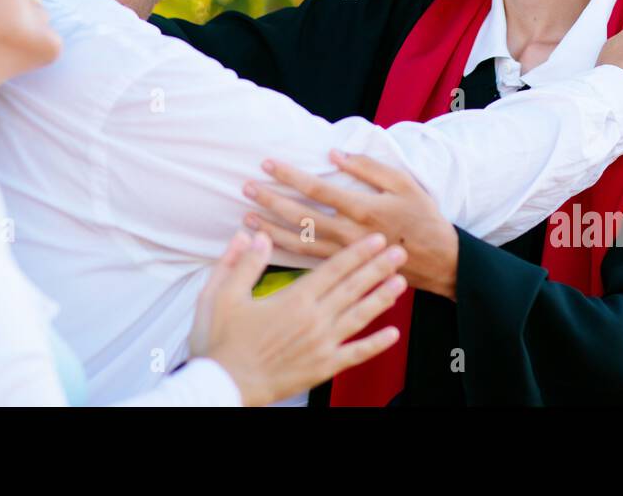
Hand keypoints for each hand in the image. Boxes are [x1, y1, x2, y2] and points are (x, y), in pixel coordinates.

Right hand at [187, 229, 407, 406]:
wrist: (224, 387)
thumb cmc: (220, 342)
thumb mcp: (221, 295)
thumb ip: (241, 263)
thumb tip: (256, 236)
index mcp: (294, 299)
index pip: (334, 269)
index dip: (357, 252)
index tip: (376, 239)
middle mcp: (314, 319)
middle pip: (353, 288)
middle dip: (379, 268)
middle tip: (401, 251)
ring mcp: (322, 345)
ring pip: (360, 316)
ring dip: (382, 298)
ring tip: (402, 283)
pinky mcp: (323, 368)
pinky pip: (356, 354)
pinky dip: (376, 344)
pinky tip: (393, 334)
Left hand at [242, 150, 459, 299]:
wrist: (439, 260)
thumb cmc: (422, 216)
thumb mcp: (404, 183)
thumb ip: (368, 167)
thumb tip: (335, 153)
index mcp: (363, 208)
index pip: (317, 190)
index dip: (290, 176)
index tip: (267, 164)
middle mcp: (349, 233)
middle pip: (301, 217)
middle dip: (271, 201)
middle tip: (246, 188)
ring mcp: (345, 255)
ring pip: (299, 243)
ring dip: (270, 230)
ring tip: (247, 217)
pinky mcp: (345, 269)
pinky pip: (309, 262)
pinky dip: (286, 254)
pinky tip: (268, 245)